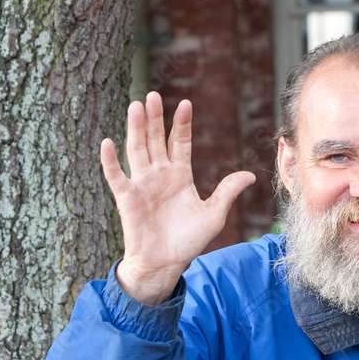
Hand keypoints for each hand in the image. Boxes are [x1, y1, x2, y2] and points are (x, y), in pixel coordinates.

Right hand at [100, 93, 255, 304]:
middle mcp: (159, 174)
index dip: (181, 123)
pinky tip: (108, 142)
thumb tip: (250, 175)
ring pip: (137, 150)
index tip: (185, 103)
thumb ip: (227, 192)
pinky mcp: (127, 198)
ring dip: (135, 128)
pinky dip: (110, 160)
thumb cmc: (188, 241)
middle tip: (153, 95)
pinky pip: (116, 176)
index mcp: (180, 175)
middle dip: (155, 118)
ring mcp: (142, 184)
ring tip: (135, 106)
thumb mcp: (213, 215)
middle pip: (156, 139)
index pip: (180, 142)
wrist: (165, 264)